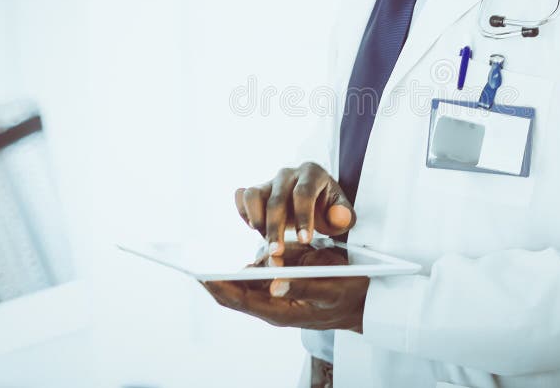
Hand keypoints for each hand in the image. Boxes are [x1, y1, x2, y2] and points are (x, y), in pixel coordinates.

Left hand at [202, 242, 368, 332]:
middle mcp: (274, 301)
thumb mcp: (331, 289)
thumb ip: (304, 285)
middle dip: (216, 275)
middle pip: (234, 291)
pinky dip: (257, 256)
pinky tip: (255, 247)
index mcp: (281, 311)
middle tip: (194, 259)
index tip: (200, 273)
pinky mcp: (284, 277)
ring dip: (238, 265)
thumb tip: (275, 283)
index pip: (239, 299)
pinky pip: (261, 267)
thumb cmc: (349, 294)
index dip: (218, 286)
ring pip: (247, 277)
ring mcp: (277, 290)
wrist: (366, 298)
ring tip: (218, 253)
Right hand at [235, 163, 355, 255]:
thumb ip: (344, 215)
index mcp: (312, 173)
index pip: (304, 193)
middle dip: (275, 228)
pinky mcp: (257, 190)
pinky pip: (243, 197)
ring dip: (256, 220)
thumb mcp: (341, 212)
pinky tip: (254, 227)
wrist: (315, 200)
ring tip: (265, 239)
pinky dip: (244, 213)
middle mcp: (288, 174)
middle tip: (277, 252)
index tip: (305, 240)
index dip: (303, 217)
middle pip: (277, 199)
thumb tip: (338, 216)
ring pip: (253, 194)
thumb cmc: (328, 207)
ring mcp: (270, 181)